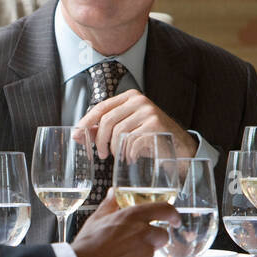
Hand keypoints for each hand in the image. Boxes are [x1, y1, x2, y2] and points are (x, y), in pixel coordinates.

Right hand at [72, 189, 178, 256]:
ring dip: (142, 256)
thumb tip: (113, 194)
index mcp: (132, 217)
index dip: (173, 214)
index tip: (175, 219)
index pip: (164, 209)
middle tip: (136, 245)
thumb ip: (109, 205)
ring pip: (152, 254)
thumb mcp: (96, 220)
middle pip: (162, 235)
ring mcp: (147, 254)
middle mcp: (144, 233)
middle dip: (154, 240)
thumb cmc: (87, 246)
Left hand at [76, 91, 195, 159]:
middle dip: (100, 141)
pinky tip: (132, 158)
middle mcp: (139, 101)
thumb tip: (78, 134)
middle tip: (101, 154)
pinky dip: (128, 154)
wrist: (178, 148)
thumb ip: (103, 129)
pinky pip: (131, 142)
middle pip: (107, 120)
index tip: (78, 136)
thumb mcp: (125, 130)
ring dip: (115, 149)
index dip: (86, 123)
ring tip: (119, 156)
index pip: (101, 107)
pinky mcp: (155, 126)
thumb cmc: (149, 138)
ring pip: (118, 132)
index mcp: (130, 97)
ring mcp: (149, 112)